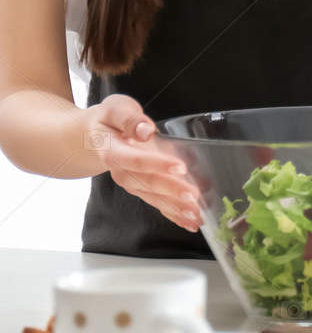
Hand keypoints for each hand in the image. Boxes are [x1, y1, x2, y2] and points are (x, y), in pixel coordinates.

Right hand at [86, 94, 202, 232]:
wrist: (93, 137)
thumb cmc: (109, 120)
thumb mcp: (115, 108)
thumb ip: (129, 118)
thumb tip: (145, 130)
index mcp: (112, 150)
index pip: (134, 159)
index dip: (157, 163)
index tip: (180, 167)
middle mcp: (121, 172)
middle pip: (146, 183)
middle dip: (171, 191)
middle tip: (194, 196)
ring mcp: (131, 184)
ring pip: (154, 198)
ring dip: (176, 209)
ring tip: (197, 216)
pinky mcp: (142, 190)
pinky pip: (157, 204)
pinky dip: (174, 215)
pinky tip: (190, 223)